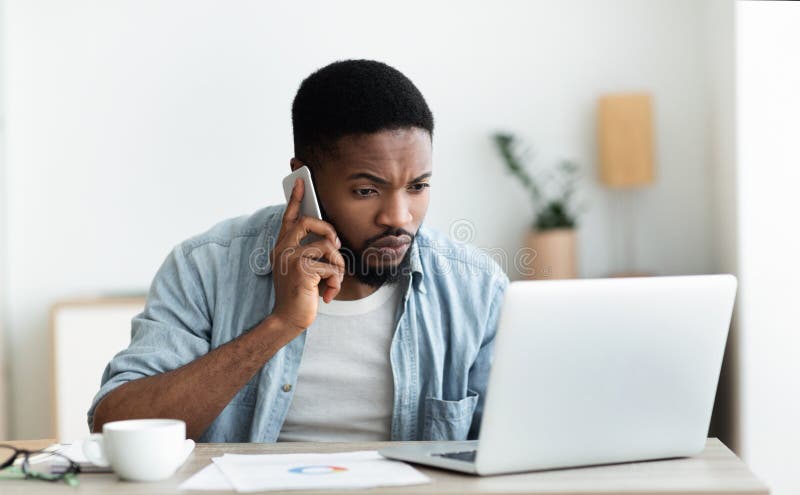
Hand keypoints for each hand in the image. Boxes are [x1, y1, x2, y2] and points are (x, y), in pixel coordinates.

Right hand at [269, 179, 344, 331]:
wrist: (288, 319)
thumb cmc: (299, 295)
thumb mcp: (304, 270)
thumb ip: (312, 253)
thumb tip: (332, 242)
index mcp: (283, 247)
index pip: (288, 217)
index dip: (294, 198)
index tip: (300, 181)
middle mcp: (283, 249)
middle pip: (308, 221)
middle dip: (328, 230)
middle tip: (336, 246)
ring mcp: (291, 258)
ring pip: (327, 246)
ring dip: (338, 266)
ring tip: (333, 282)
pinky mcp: (302, 270)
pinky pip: (331, 267)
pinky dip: (335, 281)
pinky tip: (328, 294)